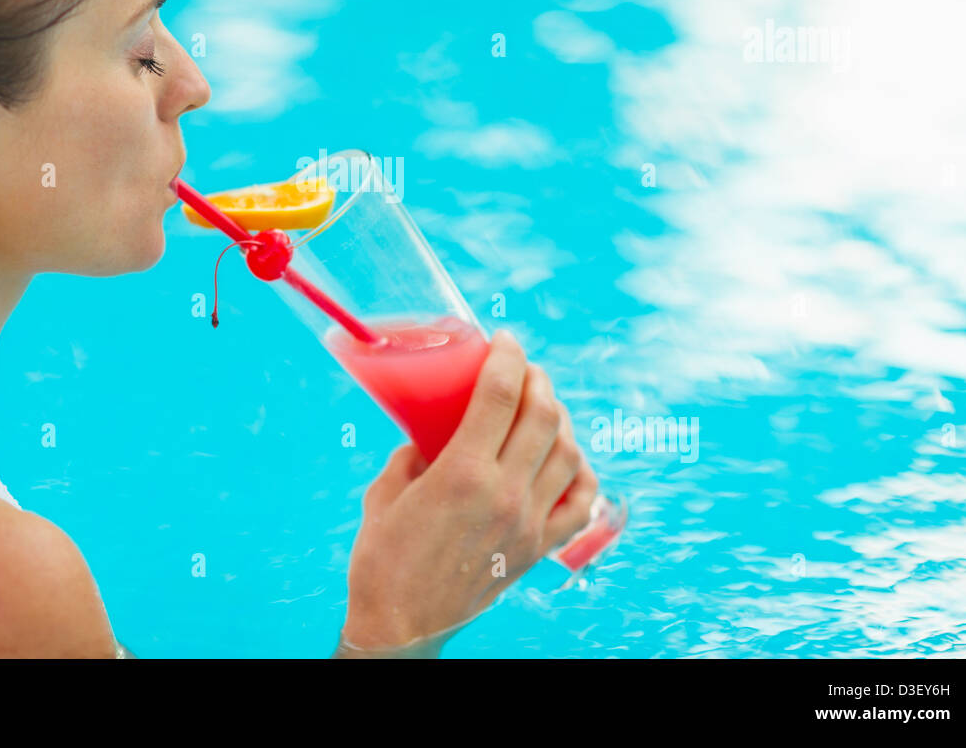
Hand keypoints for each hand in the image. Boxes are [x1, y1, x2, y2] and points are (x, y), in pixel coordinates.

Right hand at [338, 330, 597, 654]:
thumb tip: (429, 433)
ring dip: (560, 418)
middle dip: (538, 379)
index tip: (505, 340)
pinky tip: (568, 456)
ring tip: (543, 405)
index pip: (501, 395)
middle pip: (543, 415)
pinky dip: (582, 471)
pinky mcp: (537, 549)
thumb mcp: (385, 492)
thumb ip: (411, 454)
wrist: (402, 624)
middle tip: (525, 368)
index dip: (508, 357)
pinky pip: (582, 502)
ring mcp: (527, 524)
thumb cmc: (383, 559)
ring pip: (568, 452)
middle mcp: (503, 494)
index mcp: (461, 474)